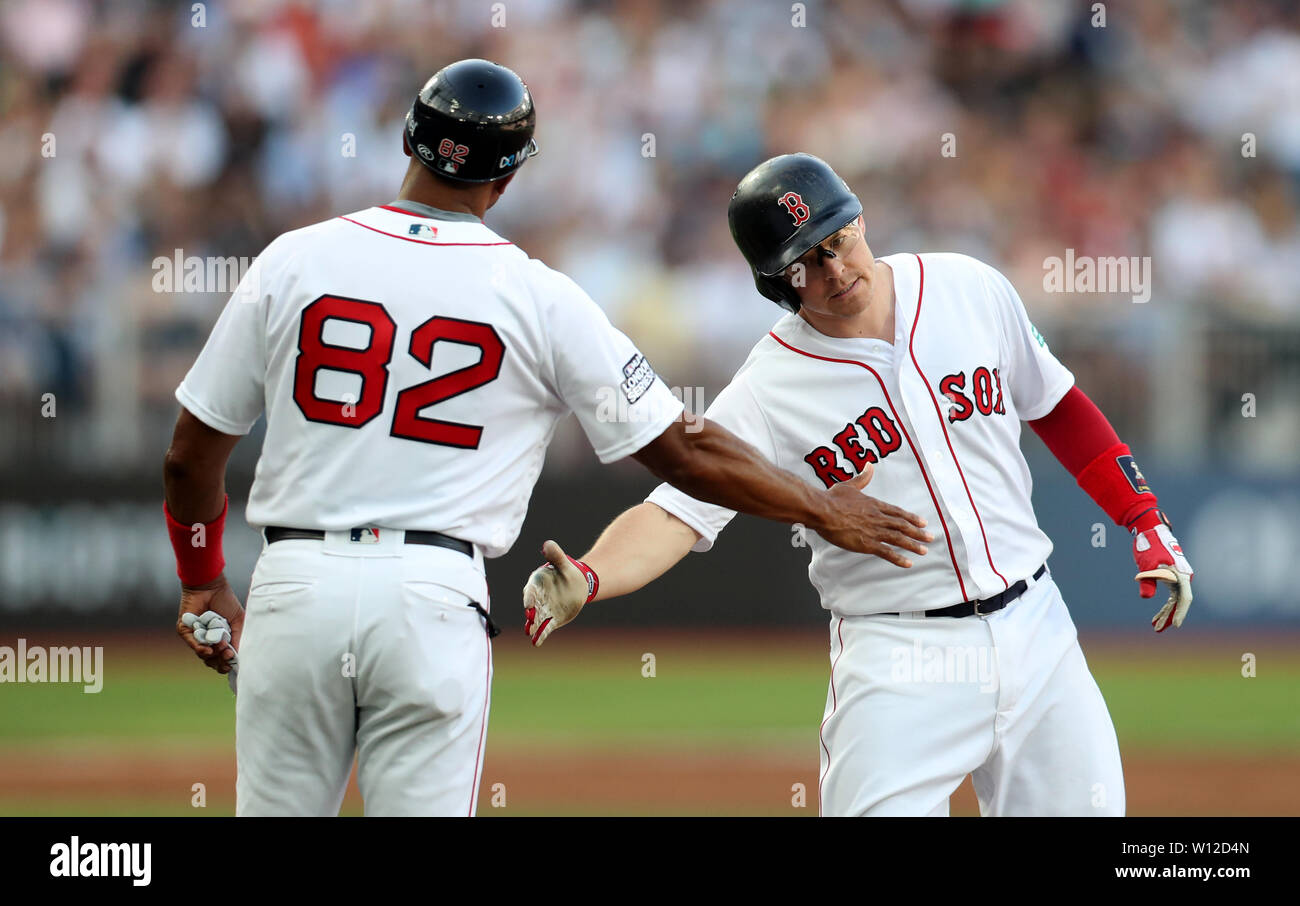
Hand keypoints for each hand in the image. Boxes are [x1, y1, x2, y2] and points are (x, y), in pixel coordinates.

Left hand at [176, 576, 244, 673]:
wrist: (210, 586)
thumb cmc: (226, 602)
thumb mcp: (238, 622)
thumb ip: (239, 638)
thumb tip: (238, 657)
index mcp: (220, 638)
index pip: (222, 657)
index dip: (227, 662)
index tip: (233, 661)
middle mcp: (207, 639)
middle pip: (212, 660)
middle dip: (220, 662)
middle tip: (227, 656)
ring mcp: (196, 636)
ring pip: (202, 654)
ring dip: (213, 653)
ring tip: (222, 646)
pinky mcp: (185, 631)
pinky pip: (192, 643)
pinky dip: (200, 648)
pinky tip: (208, 650)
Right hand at [522, 540, 593, 646]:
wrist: (577, 584)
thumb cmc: (567, 571)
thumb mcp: (562, 562)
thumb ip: (555, 555)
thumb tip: (548, 544)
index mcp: (537, 584)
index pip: (531, 591)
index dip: (529, 598)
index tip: (529, 605)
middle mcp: (537, 598)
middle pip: (532, 607)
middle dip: (530, 614)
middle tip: (529, 621)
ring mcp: (544, 610)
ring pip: (536, 619)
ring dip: (533, 626)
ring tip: (530, 633)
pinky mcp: (551, 619)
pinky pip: (545, 628)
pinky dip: (540, 635)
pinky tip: (536, 643)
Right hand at [810, 463, 933, 566]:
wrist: (823, 510)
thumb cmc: (832, 498)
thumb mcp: (849, 485)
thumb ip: (862, 478)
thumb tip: (869, 466)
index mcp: (874, 505)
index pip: (897, 512)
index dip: (911, 518)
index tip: (922, 522)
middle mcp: (878, 518)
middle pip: (902, 526)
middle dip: (918, 532)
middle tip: (930, 538)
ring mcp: (874, 531)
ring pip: (899, 539)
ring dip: (913, 545)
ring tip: (924, 550)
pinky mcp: (867, 543)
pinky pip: (886, 552)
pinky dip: (899, 558)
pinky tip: (908, 563)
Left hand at [1130, 510, 1193, 631]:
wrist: (1149, 530)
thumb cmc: (1149, 545)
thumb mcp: (1146, 564)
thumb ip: (1147, 581)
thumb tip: (1145, 597)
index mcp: (1181, 574)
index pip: (1185, 597)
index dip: (1181, 612)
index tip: (1176, 624)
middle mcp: (1183, 577)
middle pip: (1180, 601)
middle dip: (1170, 616)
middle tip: (1157, 629)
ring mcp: (1178, 577)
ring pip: (1175, 600)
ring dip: (1166, 613)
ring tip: (1155, 626)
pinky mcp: (1171, 577)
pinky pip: (1171, 595)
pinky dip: (1164, 605)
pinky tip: (1157, 615)